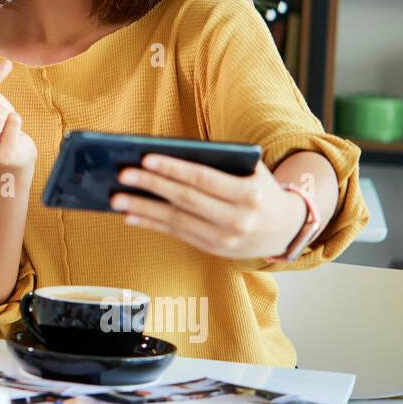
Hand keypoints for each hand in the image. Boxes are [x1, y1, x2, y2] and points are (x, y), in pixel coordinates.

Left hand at [110, 153, 306, 258]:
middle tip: (123, 175)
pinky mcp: (212, 249)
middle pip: (185, 199)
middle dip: (151, 186)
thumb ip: (221, 163)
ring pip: (176, 220)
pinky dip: (151, 224)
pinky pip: (176, 234)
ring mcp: (224, 239)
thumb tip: (170, 154)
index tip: (146, 157)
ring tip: (117, 198)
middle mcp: (237, 219)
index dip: (173, 169)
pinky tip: (131, 215)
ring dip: (143, 209)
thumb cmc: (261, 190)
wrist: (285, 229)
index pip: (203, 179)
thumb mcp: (252, 172)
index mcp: (248, 195)